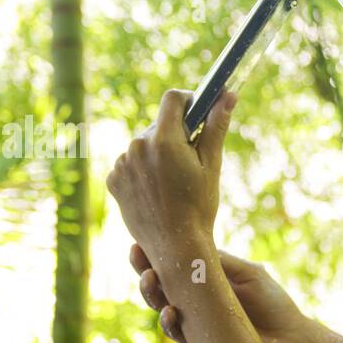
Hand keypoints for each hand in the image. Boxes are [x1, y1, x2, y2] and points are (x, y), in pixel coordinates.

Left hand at [106, 88, 235, 258]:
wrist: (176, 247)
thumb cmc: (200, 207)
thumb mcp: (212, 165)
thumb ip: (216, 126)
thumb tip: (228, 94)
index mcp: (164, 139)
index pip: (172, 99)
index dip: (188, 100)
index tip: (197, 111)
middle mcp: (138, 146)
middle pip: (159, 124)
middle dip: (175, 135)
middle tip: (190, 161)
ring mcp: (122, 164)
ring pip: (144, 145)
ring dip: (158, 154)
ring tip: (172, 183)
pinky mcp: (113, 180)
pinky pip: (130, 164)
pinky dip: (143, 171)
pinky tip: (156, 192)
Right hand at [129, 243, 305, 342]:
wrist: (290, 339)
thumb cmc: (272, 302)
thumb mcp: (248, 272)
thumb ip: (220, 261)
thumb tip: (189, 243)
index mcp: (204, 278)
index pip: (173, 263)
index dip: (155, 253)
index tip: (141, 239)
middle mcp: (195, 299)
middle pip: (160, 283)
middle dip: (144, 269)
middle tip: (137, 256)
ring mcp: (195, 321)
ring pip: (161, 307)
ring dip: (151, 293)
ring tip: (150, 279)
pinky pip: (178, 333)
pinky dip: (169, 323)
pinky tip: (169, 312)